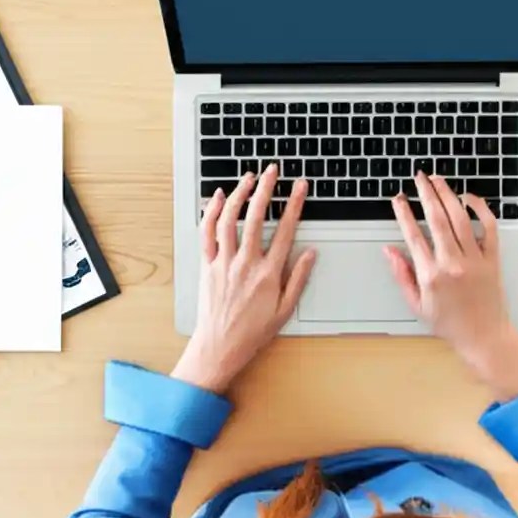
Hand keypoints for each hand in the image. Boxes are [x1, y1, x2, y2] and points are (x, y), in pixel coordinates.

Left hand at [172, 164, 316, 393]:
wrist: (219, 346)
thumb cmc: (252, 332)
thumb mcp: (285, 310)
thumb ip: (298, 279)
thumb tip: (310, 254)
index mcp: (268, 274)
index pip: (285, 230)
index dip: (294, 205)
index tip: (300, 187)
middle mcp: (245, 263)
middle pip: (255, 217)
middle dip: (265, 189)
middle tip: (272, 171)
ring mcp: (223, 262)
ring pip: (229, 220)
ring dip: (239, 194)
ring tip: (249, 177)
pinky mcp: (207, 265)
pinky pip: (207, 233)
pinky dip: (211, 213)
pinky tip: (217, 197)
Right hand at [384, 173, 517, 401]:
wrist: (484, 336)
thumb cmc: (449, 324)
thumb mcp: (416, 304)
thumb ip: (401, 275)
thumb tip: (389, 250)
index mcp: (431, 275)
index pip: (412, 234)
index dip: (403, 212)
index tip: (398, 198)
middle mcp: (453, 263)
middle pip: (436, 218)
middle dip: (425, 193)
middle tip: (418, 177)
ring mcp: (475, 259)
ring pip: (460, 217)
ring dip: (448, 195)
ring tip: (438, 180)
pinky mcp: (492, 258)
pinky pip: (489, 227)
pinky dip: (480, 209)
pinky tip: (469, 197)